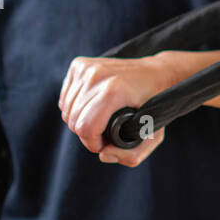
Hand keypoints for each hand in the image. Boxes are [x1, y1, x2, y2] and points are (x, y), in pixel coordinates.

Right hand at [59, 53, 173, 166]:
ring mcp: (86, 68)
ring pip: (67, 110)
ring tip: (98, 121)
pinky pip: (65, 97)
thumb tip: (103, 155)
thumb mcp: (154, 134)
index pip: (85, 127)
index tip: (104, 144)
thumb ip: (133, 155)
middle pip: (73, 120)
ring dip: (80, 121)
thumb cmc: (154, 104)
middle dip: (87, 134)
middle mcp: (97, 76)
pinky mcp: (79, 65)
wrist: (155, 72)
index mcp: (114, 91)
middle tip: (103, 133)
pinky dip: (74, 107)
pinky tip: (90, 107)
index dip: (93, 143)